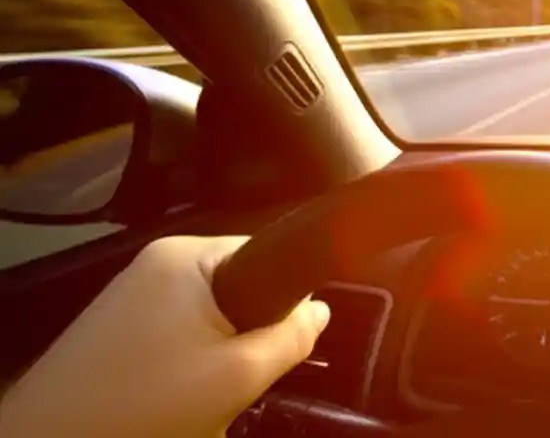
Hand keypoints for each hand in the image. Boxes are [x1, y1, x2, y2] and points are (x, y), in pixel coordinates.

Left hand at [0, 236, 329, 437]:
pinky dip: (187, 375)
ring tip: (197, 402)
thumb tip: (320, 309)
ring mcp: (132, 297)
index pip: (270, 255)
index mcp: (187, 254)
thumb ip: (293, 337)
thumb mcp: (239, 376)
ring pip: (210, 325)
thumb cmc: (143, 405)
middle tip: (234, 383)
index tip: (278, 345)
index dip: (287, 302)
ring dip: (218, 366)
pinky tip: (171, 407)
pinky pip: (179, 342)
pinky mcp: (116, 330)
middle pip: (240, 294)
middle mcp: (158, 263)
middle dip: (247, 343)